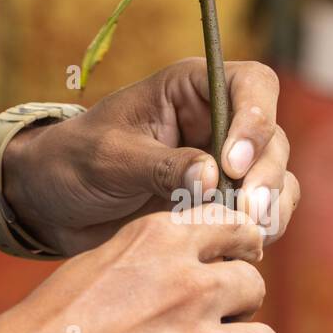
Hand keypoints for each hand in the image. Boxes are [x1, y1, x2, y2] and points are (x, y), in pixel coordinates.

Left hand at [2, 59, 299, 254]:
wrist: (55, 205)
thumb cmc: (74, 162)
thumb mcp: (110, 158)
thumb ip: (160, 165)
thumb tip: (213, 178)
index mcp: (192, 90)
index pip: (252, 84)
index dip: (255, 119)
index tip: (232, 163)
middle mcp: (219, 122)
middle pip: (272, 138)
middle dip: (265, 175)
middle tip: (248, 212)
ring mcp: (226, 166)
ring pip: (276, 178)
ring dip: (271, 206)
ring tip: (251, 234)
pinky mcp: (223, 205)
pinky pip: (262, 214)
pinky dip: (261, 230)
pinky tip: (243, 248)